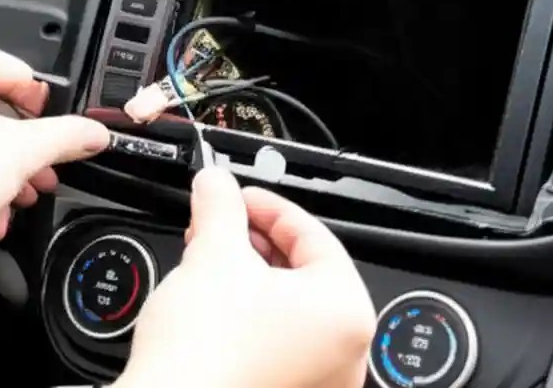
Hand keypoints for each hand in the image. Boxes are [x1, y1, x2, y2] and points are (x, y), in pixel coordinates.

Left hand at [0, 36, 108, 248]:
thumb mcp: (23, 151)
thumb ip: (66, 137)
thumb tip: (93, 132)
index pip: (21, 75)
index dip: (43, 113)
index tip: (54, 139)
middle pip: (2, 110)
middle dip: (26, 152)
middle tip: (43, 172)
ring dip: (7, 173)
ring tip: (21, 197)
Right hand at [116, 168, 375, 387]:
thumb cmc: (205, 356)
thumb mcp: (213, 255)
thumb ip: (221, 206)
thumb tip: (217, 184)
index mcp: (347, 312)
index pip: (314, 236)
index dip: (268, 207)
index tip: (239, 197)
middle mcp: (345, 353)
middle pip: (303, 273)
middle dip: (254, 242)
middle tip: (219, 225)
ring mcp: (318, 381)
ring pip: (288, 309)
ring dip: (248, 277)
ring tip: (208, 261)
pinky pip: (277, 343)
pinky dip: (250, 317)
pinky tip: (215, 303)